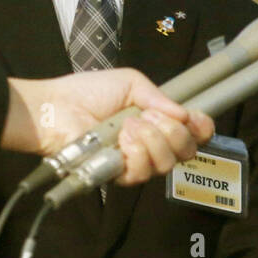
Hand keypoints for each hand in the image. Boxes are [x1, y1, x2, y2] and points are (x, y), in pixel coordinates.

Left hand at [3, 69, 213, 182]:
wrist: (56, 107)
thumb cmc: (87, 92)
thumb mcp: (130, 82)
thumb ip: (159, 97)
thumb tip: (183, 114)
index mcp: (157, 121)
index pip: (193, 134)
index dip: (201, 129)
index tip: (194, 118)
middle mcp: (151, 144)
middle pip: (187, 152)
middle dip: (175, 132)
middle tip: (150, 117)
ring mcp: (136, 161)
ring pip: (167, 164)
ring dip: (152, 140)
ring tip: (129, 126)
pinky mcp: (118, 175)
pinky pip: (142, 172)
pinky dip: (135, 151)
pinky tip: (121, 138)